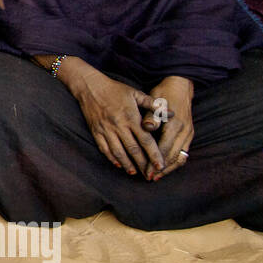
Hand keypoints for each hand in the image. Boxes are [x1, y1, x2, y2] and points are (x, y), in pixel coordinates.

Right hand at [60, 59, 163, 175]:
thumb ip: (153, 105)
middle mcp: (119, 126)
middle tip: (150, 174)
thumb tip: (171, 113)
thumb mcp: (136, 93)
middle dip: (142, 164)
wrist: (90, 87)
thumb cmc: (115, 89)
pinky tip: (118, 164)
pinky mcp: (96, 132)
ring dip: (127, 164)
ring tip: (134, 172)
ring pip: (118, 152)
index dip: (154, 154)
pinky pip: (104, 148)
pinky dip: (112, 158)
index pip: (146, 140)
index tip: (160, 165)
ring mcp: (106, 130)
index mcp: (131, 117)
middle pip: (133, 149)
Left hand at [140, 75, 193, 179]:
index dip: (154, 162)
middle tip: (148, 177)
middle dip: (161, 169)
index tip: (145, 171)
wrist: (181, 86)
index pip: (164, 149)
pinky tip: (166, 168)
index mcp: (175, 125)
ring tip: (156, 176)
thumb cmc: (164, 93)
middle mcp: (184, 132)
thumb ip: (152, 116)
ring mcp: (188, 134)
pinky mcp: (189, 135)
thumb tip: (147, 127)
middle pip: (172, 157)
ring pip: (180, 157)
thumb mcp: (156, 101)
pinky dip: (174, 162)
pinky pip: (183, 153)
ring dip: (169, 168)